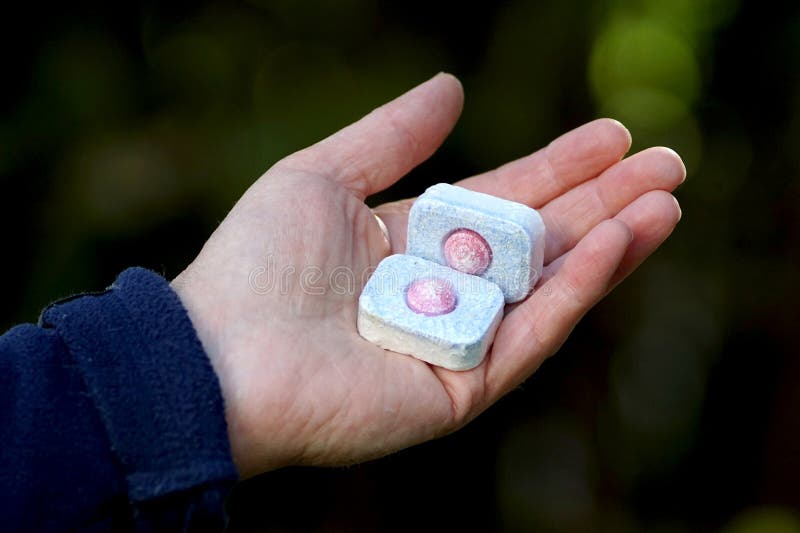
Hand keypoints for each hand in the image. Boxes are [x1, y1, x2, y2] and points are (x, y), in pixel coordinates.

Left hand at [171, 73, 683, 477]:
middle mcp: (444, 291)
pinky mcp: (463, 388)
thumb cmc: (258, 262)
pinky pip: (530, 335)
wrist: (221, 356)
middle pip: (540, 241)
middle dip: (604, 201)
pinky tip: (614, 244)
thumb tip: (452, 87)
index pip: (503, 201)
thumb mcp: (323, 175)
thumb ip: (391, 136)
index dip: (559, 168)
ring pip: (549, 288)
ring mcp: (458, 342)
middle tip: (669, 163)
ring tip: (665, 200)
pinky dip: (573, 290)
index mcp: (413, 242)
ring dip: (611, 243)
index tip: (612, 135)